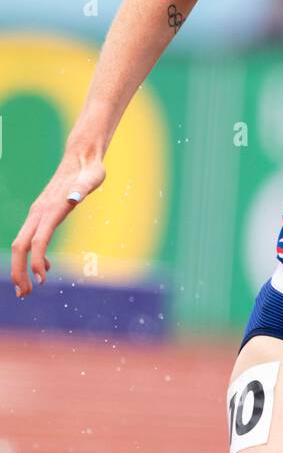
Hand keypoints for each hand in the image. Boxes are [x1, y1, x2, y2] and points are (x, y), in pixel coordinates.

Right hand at [11, 147, 105, 297]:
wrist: (81, 158)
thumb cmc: (90, 171)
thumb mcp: (92, 179)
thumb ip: (83, 188)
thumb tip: (75, 197)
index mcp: (49, 209)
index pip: (37, 241)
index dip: (35, 262)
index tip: (40, 281)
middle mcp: (38, 212)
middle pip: (20, 245)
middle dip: (19, 271)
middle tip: (25, 295)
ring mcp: (37, 213)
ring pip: (21, 243)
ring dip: (21, 267)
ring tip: (28, 289)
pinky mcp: (41, 214)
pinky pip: (30, 239)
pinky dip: (33, 256)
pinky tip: (45, 268)